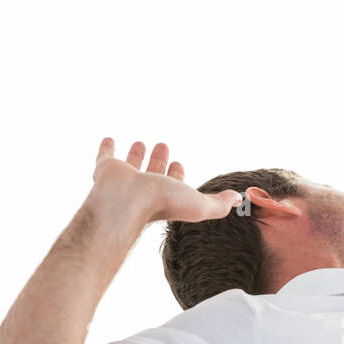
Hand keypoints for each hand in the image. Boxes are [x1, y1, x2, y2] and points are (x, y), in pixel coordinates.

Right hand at [88, 138, 241, 222]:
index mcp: (164, 197)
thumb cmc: (162, 204)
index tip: (179, 164)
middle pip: (153, 173)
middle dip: (159, 160)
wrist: (127, 201)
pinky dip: (107, 148)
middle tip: (164, 146)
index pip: (173, 185)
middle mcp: (144, 190)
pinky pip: (105, 156)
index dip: (177, 175)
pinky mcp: (106, 170)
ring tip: (142, 142)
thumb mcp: (199, 204)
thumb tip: (237, 199)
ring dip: (138, 155)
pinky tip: (109, 139)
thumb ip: (219, 204)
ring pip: (132, 165)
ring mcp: (124, 181)